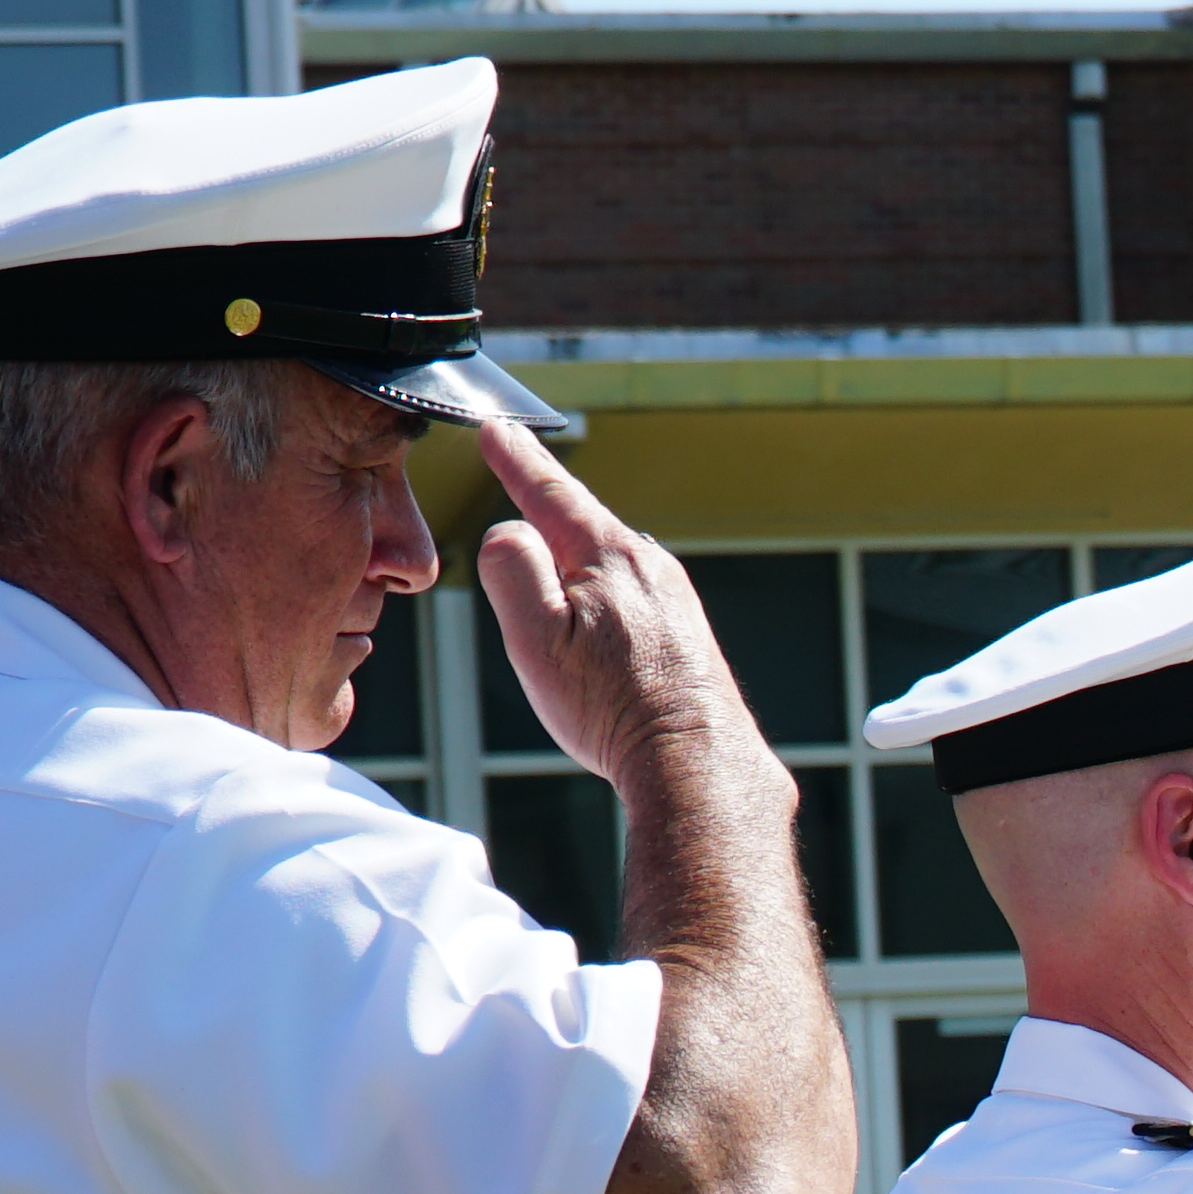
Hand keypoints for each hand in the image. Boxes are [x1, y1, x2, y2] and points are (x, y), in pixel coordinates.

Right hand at [468, 417, 779, 794]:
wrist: (694, 763)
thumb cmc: (614, 706)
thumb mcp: (535, 634)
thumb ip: (511, 567)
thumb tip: (511, 532)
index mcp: (610, 555)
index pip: (551, 490)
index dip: (518, 458)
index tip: (497, 430)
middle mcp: (652, 567)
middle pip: (580, 532)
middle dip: (545, 539)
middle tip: (525, 574)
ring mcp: (675, 600)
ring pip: (604, 573)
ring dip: (574, 590)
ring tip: (566, 650)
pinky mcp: (686, 634)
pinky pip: (629, 606)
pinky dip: (602, 619)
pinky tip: (600, 663)